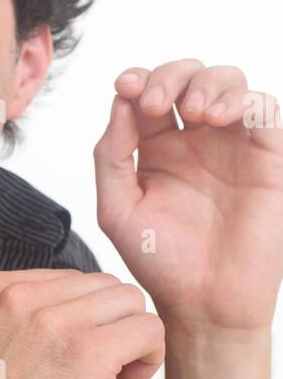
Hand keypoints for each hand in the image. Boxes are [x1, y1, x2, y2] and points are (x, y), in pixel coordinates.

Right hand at [0, 268, 164, 378]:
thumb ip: (25, 317)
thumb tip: (92, 312)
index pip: (72, 280)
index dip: (85, 321)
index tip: (73, 360)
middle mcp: (20, 295)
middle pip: (106, 286)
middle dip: (112, 326)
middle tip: (99, 373)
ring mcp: (53, 320)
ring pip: (131, 302)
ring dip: (133, 340)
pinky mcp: (86, 350)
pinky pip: (148, 330)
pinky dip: (150, 357)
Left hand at [94, 60, 282, 332]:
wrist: (204, 303)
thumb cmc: (161, 261)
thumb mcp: (118, 208)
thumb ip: (111, 155)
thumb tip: (119, 102)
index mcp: (157, 148)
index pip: (149, 93)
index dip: (139, 78)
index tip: (127, 86)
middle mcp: (196, 140)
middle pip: (188, 76)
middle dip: (170, 76)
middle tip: (157, 103)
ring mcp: (232, 146)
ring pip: (228, 82)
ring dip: (207, 82)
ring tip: (193, 112)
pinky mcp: (266, 158)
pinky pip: (264, 109)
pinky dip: (243, 100)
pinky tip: (218, 117)